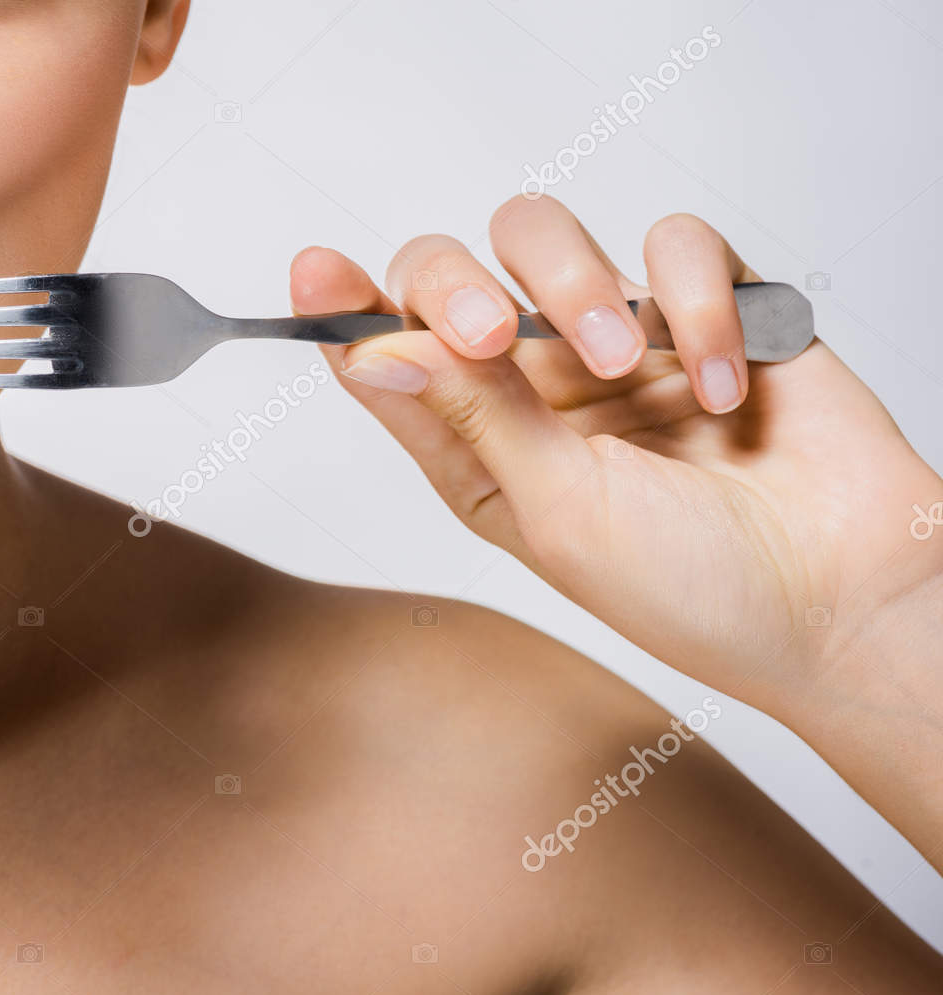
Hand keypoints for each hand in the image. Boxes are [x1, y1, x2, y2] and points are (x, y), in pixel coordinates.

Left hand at [292, 196, 942, 710]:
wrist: (841, 599)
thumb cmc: (692, 589)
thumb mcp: (556, 514)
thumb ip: (471, 420)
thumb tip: (369, 355)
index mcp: (478, 445)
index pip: (388, 355)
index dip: (343, 310)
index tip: (312, 275)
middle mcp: (532, 386)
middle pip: (449, 272)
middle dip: (455, 284)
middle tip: (492, 333)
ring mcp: (616, 341)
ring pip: (545, 234)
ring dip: (576, 286)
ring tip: (619, 365)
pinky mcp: (706, 308)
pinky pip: (678, 243)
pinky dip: (694, 304)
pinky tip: (718, 386)